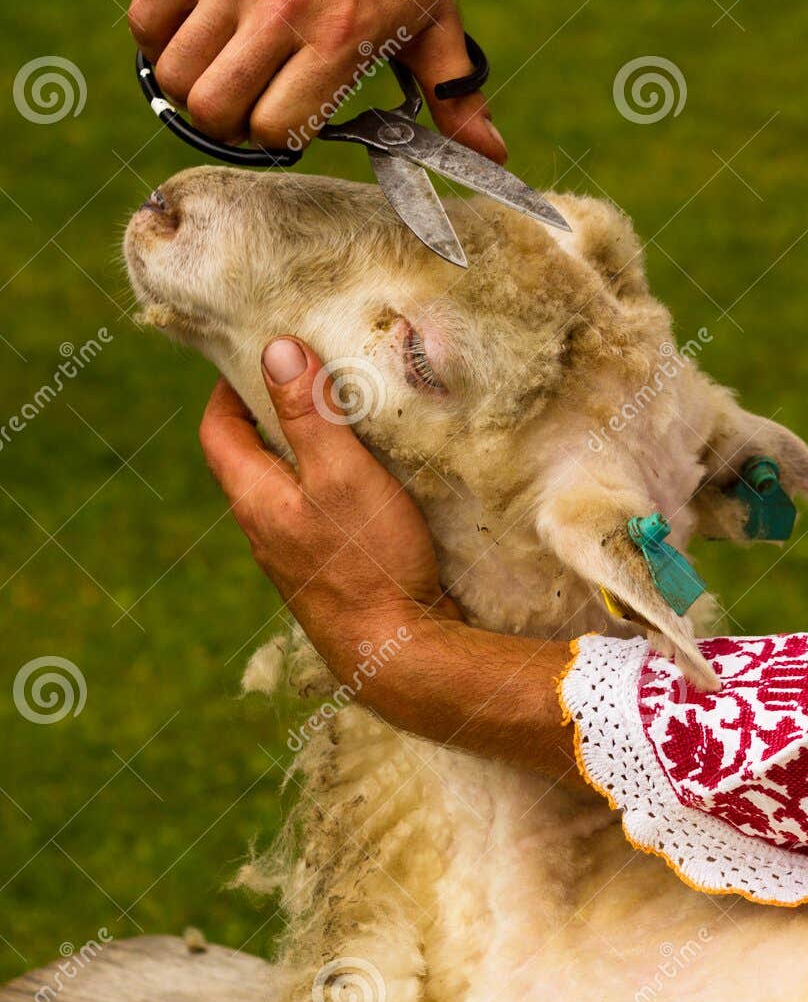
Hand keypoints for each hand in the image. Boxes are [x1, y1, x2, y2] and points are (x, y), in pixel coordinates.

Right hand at [129, 0, 506, 161]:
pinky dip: (157, 42)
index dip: (276, 140)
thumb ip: (454, 93)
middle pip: (213, 108)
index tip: (287, 128)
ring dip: (188, 89)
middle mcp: (281, 15)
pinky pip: (147, 20)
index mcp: (339, 41)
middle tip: (246, 112)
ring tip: (218, 80)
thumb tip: (489, 153)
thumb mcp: (434, 21)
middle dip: (226, 126)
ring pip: (172, 71)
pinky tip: (190, 41)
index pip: (277, 128)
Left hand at [200, 337, 574, 777]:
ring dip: (302, 457)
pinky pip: (315, 521)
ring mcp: (295, 559)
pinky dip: (328, 492)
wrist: (396, 652)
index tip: (254, 355)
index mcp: (255, 498)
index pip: (218, 431)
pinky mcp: (329, 578)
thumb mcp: (342, 472)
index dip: (227, 389)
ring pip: (284, 493)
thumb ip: (309, 414)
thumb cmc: (368, 559)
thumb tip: (276, 350)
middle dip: (269, 418)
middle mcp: (264, 530)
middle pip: (249, 461)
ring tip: (340, 427)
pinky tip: (366, 491)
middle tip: (305, 381)